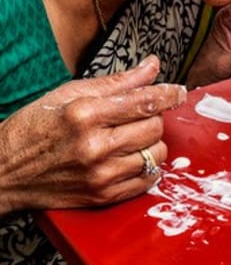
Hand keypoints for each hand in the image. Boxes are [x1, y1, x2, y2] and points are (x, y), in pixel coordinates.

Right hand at [0, 55, 186, 213]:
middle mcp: (94, 146)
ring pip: (155, 154)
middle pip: (154, 127)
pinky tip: (131, 157)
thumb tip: (152, 67)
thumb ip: (117, 82)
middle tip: (137, 115)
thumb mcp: (69, 94)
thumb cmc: (34, 128)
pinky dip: (147, 167)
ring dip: (151, 143)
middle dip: (152, 117)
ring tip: (131, 137)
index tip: (178, 91)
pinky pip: (146, 181)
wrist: (4, 171)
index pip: (144, 101)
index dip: (168, 94)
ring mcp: (100, 175)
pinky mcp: (102, 197)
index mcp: (85, 114)